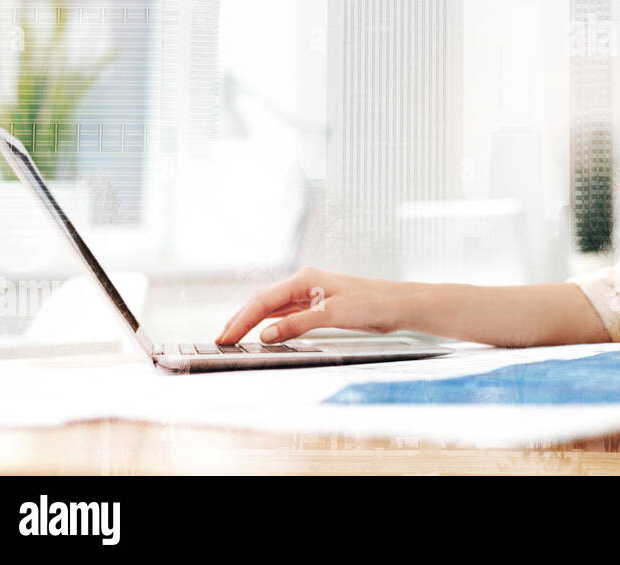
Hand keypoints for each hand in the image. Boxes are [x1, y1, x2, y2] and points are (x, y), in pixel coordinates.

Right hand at [214, 266, 409, 344]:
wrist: (398, 304)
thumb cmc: (372, 304)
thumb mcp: (332, 316)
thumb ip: (297, 325)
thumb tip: (265, 335)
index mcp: (305, 279)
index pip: (263, 300)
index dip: (242, 319)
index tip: (225, 337)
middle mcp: (305, 283)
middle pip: (263, 301)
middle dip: (240, 319)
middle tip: (221, 340)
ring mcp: (311, 294)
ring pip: (273, 307)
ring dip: (253, 321)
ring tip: (234, 337)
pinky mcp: (319, 305)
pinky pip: (287, 314)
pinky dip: (271, 323)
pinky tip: (263, 333)